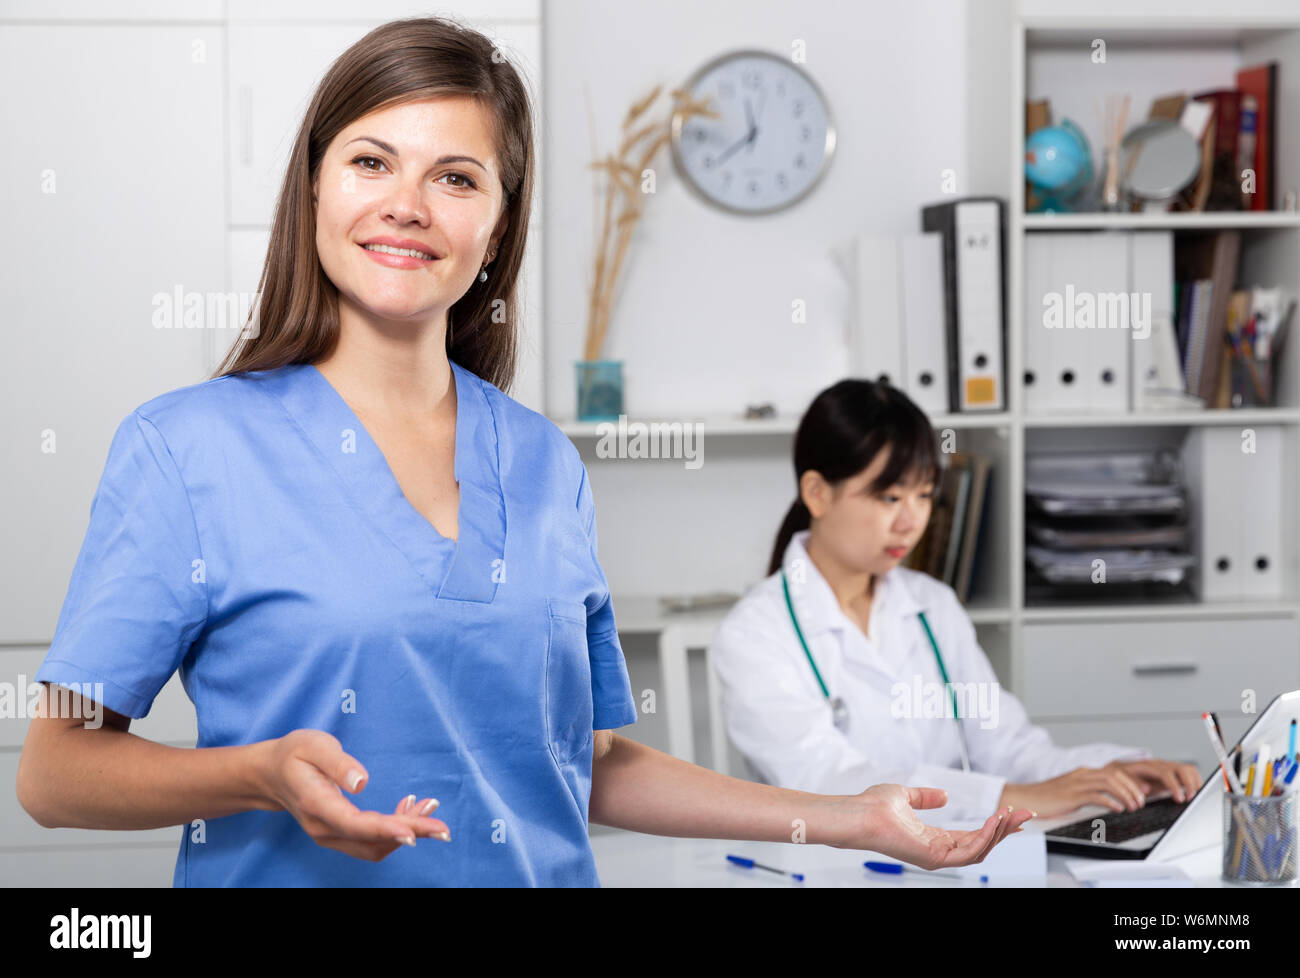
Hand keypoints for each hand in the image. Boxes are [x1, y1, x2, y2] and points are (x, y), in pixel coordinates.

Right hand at [256, 729, 449, 860]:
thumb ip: (337, 763)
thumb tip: (362, 782)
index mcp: (316, 804)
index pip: (355, 824)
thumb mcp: (313, 745)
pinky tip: (412, 809)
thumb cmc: (295, 754)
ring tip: (430, 809)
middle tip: (443, 827)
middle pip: (371, 841)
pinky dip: (395, 831)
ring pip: (374, 846)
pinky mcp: (339, 835)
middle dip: (410, 834)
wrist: (271, 774)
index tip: (415, 833)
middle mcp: (323, 828)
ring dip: (406, 832)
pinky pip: (370, 841)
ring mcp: (330, 836)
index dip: (386, 830)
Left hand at [827, 784, 1032, 869]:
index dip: (995, 826)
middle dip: (1006, 829)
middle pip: (983, 844)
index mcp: (934, 839)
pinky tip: (994, 821)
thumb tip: (944, 795)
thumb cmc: (872, 807)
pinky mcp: (934, 858)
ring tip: (1012, 814)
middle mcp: (938, 850)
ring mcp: (936, 857)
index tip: (1014, 813)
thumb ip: (926, 797)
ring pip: (981, 850)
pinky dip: (985, 837)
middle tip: (1027, 814)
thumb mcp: (906, 796)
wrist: (858, 813)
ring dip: (1000, 832)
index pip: (973, 836)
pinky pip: (969, 852)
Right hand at [1000, 758, 1202, 817]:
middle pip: (1117, 772)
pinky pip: (1095, 794)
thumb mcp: (1076, 792)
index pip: (1118, 770)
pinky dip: (1110, 801)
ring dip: (1127, 793)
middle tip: (1148, 798)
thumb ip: (1097, 791)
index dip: (1136, 778)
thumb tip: (1120, 797)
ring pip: (1109, 781)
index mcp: (1088, 772)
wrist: (1026, 799)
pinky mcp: (1072, 794)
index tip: (1151, 789)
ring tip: (1137, 804)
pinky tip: (1118, 808)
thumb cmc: (1051, 799)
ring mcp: (1078, 782)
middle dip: (1136, 785)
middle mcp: (1085, 773)